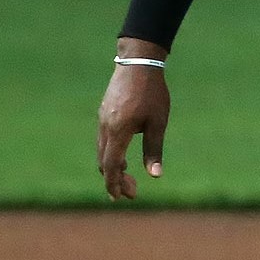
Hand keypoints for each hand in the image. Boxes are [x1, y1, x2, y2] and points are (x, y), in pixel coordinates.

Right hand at [97, 40, 170, 199]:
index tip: (122, 197)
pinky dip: (111, 154)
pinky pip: (103, 140)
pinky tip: (124, 156)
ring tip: (129, 177)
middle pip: (104, 162)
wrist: (138, 61)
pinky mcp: (104, 113)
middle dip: (116, 180)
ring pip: (102, 151)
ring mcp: (102, 119)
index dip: (115, 184)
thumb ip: (154, 150)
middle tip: (133, 193)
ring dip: (113, 167)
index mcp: (118, 131)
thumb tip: (155, 176)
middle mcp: (106, 127)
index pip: (111, 166)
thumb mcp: (158, 122)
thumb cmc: (152, 92)